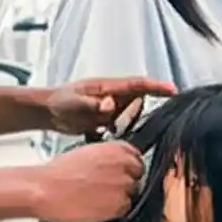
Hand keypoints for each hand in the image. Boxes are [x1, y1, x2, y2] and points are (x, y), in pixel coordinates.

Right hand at [34, 141, 143, 221]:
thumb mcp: (88, 153)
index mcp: (117, 148)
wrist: (44, 189)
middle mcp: (125, 164)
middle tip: (107, 189)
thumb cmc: (58, 172)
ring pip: (132, 194)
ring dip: (120, 197)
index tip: (119, 174)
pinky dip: (114, 211)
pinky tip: (97, 208)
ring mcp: (124, 184)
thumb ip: (107, 157)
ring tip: (99, 200)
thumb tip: (115, 166)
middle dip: (126, 183)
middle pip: (137, 176)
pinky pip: (124, 209)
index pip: (136, 158)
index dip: (127, 169)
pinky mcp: (119, 204)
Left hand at [47, 77, 176, 134]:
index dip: (157, 87)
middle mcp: (114, 97)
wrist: (47, 111)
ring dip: (126, 125)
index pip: (139, 85)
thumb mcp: (76, 102)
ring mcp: (111, 109)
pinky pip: (120, 128)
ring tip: (107, 130)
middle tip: (125, 122)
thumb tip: (111, 106)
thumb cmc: (60, 101)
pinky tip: (102, 137)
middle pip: (138, 101)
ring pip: (130, 116)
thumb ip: (94, 104)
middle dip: (139, 111)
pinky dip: (118, 134)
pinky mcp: (106, 121)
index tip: (174, 90)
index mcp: (109, 88)